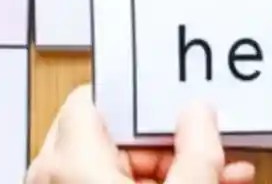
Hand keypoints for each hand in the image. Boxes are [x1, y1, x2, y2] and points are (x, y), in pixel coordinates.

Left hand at [26, 85, 255, 183]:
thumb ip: (198, 151)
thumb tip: (199, 114)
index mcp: (68, 161)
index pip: (94, 95)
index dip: (139, 96)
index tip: (175, 101)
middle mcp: (53, 177)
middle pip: (112, 134)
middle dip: (167, 141)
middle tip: (206, 145)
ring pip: (114, 166)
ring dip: (167, 167)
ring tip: (218, 173)